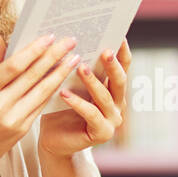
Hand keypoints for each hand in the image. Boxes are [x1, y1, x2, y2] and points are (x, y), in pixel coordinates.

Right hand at [0, 32, 79, 176]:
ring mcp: (12, 120)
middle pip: (32, 76)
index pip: (14, 66)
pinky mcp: (21, 130)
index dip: (34, 50)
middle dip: (54, 57)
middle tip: (70, 41)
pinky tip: (62, 79)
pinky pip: (40, 106)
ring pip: (42, 92)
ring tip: (73, 59)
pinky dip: (52, 91)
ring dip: (60, 74)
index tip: (50, 37)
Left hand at [38, 38, 130, 158]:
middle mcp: (117, 104)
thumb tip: (71, 40)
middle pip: (119, 81)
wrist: (54, 140)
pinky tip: (64, 93)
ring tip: (80, 68)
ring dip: (93, 81)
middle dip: (113, 65)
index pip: (123, 67)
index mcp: (113, 89)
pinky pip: (91, 114)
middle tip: (105, 51)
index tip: (119, 35)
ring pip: (104, 97)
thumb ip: (77, 68)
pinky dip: (77, 103)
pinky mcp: (103, 133)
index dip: (123, 52)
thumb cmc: (60, 108)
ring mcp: (112, 120)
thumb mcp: (70, 84)